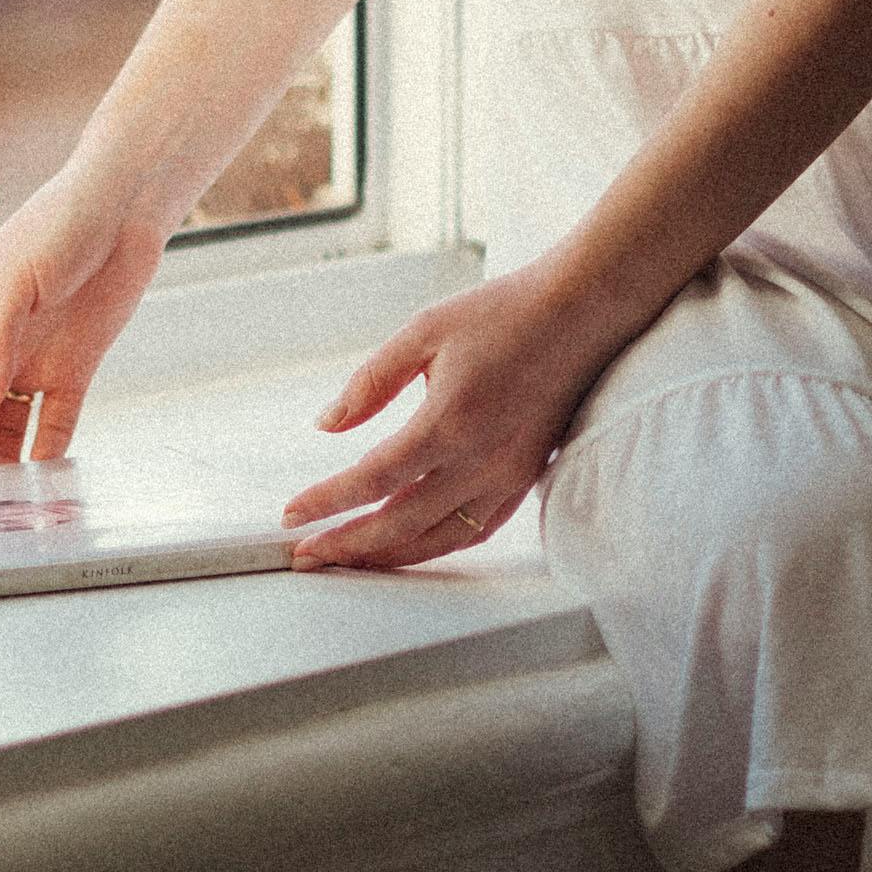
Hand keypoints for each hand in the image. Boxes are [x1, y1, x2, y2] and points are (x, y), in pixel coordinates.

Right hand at [0, 158, 171, 469]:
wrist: (124, 208)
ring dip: (2, 466)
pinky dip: (47, 452)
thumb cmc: (59, 223)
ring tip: (0, 508)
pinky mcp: (73, 371)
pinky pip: (54, 423)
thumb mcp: (15, 276)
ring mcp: (32, 363)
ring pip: (7, 431)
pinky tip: (43, 481)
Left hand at [281, 266, 615, 569]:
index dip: (327, 502)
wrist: (580, 313)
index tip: (291, 515)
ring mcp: (508, 477)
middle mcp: (479, 461)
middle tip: (305, 554)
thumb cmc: (504, 313)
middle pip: (399, 524)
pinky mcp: (526, 479)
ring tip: (348, 559)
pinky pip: (475, 532)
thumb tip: (326, 424)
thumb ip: (372, 382)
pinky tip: (410, 545)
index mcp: (449, 421)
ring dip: (387, 556)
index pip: (373, 479)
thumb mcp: (425, 330)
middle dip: (346, 544)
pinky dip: (435, 547)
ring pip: (437, 540)